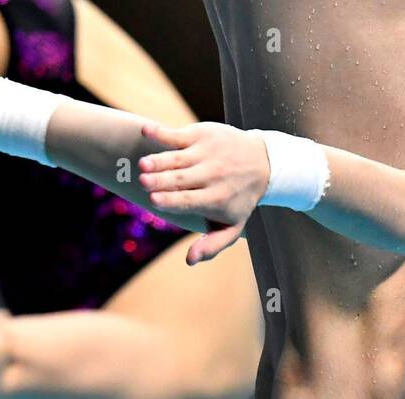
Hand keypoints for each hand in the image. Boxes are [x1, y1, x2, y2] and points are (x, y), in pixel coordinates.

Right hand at [138, 121, 270, 263]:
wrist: (261, 163)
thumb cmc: (239, 200)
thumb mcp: (231, 226)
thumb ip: (212, 246)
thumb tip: (189, 261)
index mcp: (215, 199)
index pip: (189, 201)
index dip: (172, 200)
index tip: (154, 200)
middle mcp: (212, 175)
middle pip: (181, 179)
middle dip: (162, 180)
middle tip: (143, 181)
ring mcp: (207, 154)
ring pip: (178, 158)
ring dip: (159, 160)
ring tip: (142, 164)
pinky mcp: (202, 135)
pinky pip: (178, 134)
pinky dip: (161, 133)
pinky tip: (145, 130)